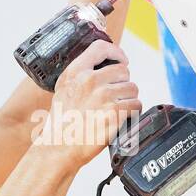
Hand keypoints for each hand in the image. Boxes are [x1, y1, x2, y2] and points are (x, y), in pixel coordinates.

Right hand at [33, 39, 141, 169]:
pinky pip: (135, 105)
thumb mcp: (63, 89)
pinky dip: (132, 113)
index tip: (122, 60)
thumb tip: (105, 68)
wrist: (59, 148)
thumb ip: (81, 75)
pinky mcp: (115, 113)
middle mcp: (89, 81)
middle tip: (116, 96)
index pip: (100, 48)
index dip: (116, 52)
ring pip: (132, 89)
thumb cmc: (62, 122)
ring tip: (116, 110)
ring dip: (129, 99)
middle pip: (123, 71)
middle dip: (123, 83)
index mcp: (76, 72)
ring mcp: (103, 96)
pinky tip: (121, 118)